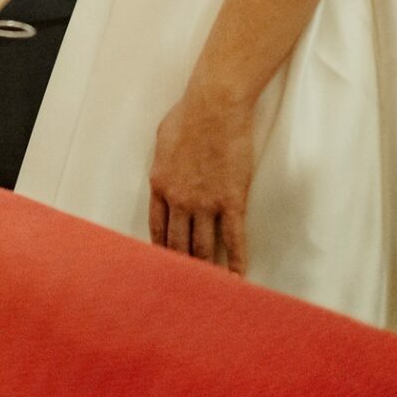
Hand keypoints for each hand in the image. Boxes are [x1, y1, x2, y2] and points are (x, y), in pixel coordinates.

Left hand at [147, 79, 255, 274]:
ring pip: (204, 248)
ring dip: (207, 271)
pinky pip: (234, 239)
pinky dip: (237, 262)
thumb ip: (162, 162)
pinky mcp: (231, 201)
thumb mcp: (163, 139)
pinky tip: (239, 279)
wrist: (214, 106)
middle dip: (182, 267)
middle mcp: (180, 200)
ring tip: (210, 290)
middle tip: (185, 288)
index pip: (157, 228)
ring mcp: (205, 203)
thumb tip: (165, 172)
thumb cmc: (188, 114)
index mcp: (160, 185)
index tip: (165, 264)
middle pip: (179, 243)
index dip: (162, 249)